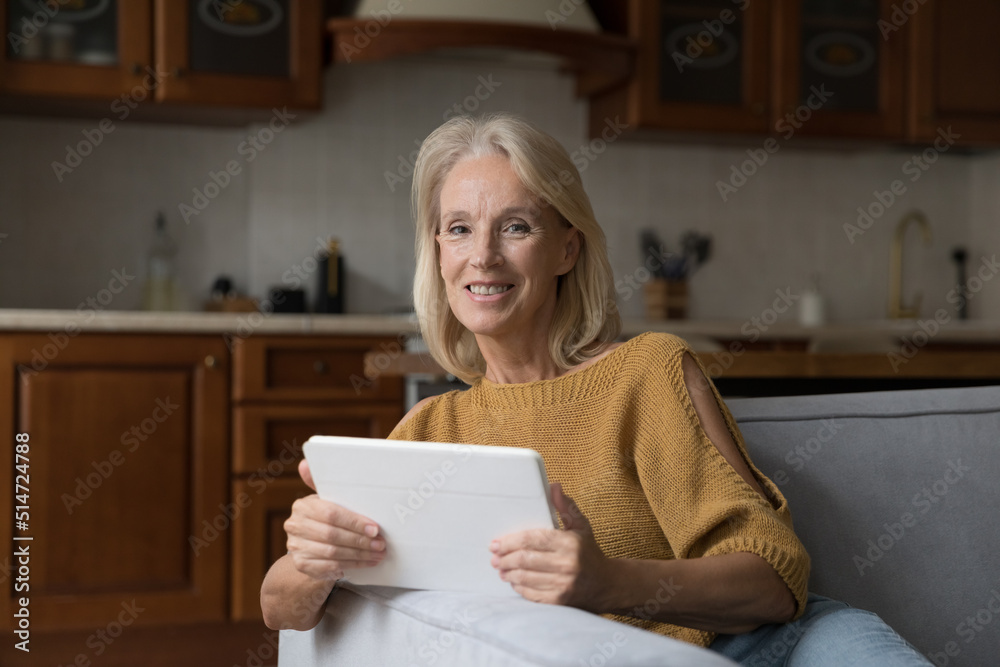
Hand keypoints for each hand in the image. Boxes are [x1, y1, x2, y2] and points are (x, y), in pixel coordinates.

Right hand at [283, 458, 385, 580]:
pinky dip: (351, 565)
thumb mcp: (327, 500)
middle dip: (360, 541)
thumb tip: (306, 462)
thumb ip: (323, 483)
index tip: (375, 528)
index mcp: (303, 506)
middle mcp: (295, 526)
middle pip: (333, 535)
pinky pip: (329, 567)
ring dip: (359, 555)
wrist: (310, 546)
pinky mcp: (301, 564)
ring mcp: (296, 546)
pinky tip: (366, 563)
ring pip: (333, 553)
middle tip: (381, 544)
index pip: (331, 514)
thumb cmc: (326, 518)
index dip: (355, 522)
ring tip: (378, 553)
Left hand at [489, 483, 611, 609]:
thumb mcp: (581, 526)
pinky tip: (514, 581)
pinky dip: (519, 587)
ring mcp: (563, 585)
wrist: (608, 585)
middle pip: (524, 559)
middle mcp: (567, 564)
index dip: (510, 541)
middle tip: (494, 557)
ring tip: (501, 568)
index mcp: (570, 543)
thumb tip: (553, 486)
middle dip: (505, 558)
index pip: (532, 539)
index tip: (496, 543)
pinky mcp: (560, 601)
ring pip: (525, 577)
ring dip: (508, 573)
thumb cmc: (590, 552)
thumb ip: (565, 507)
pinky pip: (531, 594)